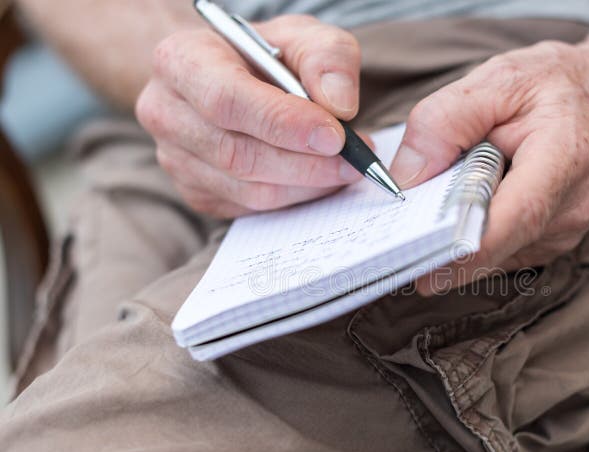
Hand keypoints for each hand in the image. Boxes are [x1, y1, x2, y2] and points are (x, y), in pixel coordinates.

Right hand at [136, 15, 365, 217]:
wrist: (233, 79)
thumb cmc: (266, 56)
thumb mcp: (302, 37)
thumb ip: (328, 58)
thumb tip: (339, 105)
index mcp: (180, 60)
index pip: (227, 100)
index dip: (283, 123)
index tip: (335, 136)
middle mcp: (165, 112)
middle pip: (237, 154)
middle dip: (305, 163)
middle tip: (354, 161)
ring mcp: (175, 160)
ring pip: (248, 190)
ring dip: (306, 185)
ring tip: (345, 168)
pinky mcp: (196, 194)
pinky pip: (251, 209)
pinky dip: (294, 199)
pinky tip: (319, 180)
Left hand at [391, 42, 588, 293]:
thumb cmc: (558, 85)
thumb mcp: (499, 78)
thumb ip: (445, 121)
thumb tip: (406, 179)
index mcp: (565, 160)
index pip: (515, 218)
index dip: (468, 252)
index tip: (423, 273)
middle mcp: (573, 207)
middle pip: (496, 244)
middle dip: (446, 240)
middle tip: (403, 226)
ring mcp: (567, 232)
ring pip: (494, 251)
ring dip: (461, 232)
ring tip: (452, 187)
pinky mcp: (552, 241)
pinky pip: (502, 248)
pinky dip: (477, 231)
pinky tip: (473, 198)